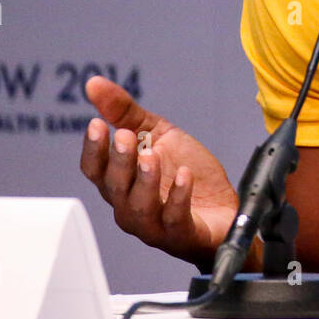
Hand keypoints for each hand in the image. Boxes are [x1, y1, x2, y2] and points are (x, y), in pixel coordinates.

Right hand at [80, 76, 237, 268]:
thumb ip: (126, 113)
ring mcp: (155, 225)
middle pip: (115, 188)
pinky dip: (178, 197)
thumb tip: (93, 83)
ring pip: (139, 209)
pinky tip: (185, 176)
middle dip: (119, 161)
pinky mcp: (182, 235)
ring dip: (144, 181)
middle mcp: (130, 207)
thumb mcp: (158, 135)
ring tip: (151, 156)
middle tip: (126, 137)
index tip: (97, 124)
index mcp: (121, 182)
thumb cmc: (186, 173)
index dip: (93, 149)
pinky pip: (175, 220)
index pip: (95, 170)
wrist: (225, 207)